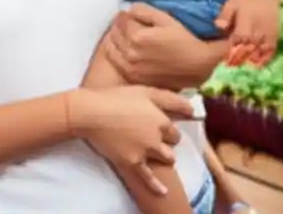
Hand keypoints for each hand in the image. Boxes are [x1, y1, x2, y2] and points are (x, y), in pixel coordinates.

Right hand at [69, 87, 191, 196]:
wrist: (89, 113)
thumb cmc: (115, 98)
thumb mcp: (144, 92)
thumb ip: (170, 99)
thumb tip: (192, 109)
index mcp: (162, 120)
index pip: (175, 132)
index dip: (167, 130)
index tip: (157, 128)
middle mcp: (158, 138)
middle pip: (172, 146)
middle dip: (165, 143)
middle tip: (152, 139)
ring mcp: (146, 152)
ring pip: (166, 159)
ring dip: (163, 157)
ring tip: (153, 154)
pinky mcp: (132, 163)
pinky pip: (148, 178)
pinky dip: (156, 186)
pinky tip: (162, 192)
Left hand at [102, 4, 224, 89]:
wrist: (197, 66)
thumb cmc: (184, 40)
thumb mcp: (166, 19)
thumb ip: (144, 11)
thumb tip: (128, 9)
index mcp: (138, 37)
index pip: (122, 20)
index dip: (125, 14)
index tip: (130, 13)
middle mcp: (130, 53)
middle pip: (114, 32)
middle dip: (119, 24)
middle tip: (127, 22)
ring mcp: (130, 67)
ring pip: (111, 47)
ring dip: (114, 37)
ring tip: (124, 34)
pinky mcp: (133, 77)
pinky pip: (115, 61)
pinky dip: (115, 52)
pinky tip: (123, 48)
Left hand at [216, 0, 279, 65]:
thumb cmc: (244, 1)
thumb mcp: (231, 5)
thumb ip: (224, 16)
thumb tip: (218, 27)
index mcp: (246, 22)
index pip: (239, 38)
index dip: (232, 49)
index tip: (225, 57)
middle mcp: (258, 29)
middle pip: (250, 47)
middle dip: (241, 57)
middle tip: (232, 65)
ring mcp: (268, 34)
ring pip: (261, 51)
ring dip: (252, 59)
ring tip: (244, 65)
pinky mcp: (275, 36)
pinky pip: (272, 50)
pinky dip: (266, 58)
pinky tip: (258, 64)